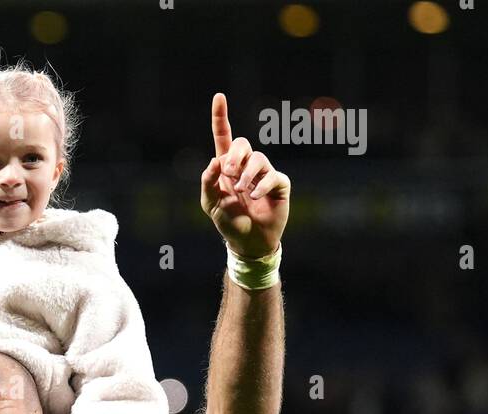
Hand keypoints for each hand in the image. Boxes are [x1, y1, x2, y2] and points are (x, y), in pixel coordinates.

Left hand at [201, 93, 289, 259]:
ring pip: (257, 158)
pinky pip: (271, 175)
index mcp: (227, 168)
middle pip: (242, 143)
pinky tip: (254, 196)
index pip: (223, 137)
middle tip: (230, 173)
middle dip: (235, 155)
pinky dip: (261, 185)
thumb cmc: (229, 223)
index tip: (218, 96)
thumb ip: (208, 182)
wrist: (248, 243)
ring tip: (241, 191)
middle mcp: (246, 166)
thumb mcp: (211, 204)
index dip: (220, 117)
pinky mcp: (279, 183)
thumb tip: (216, 160)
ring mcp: (263, 174)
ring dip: (246, 174)